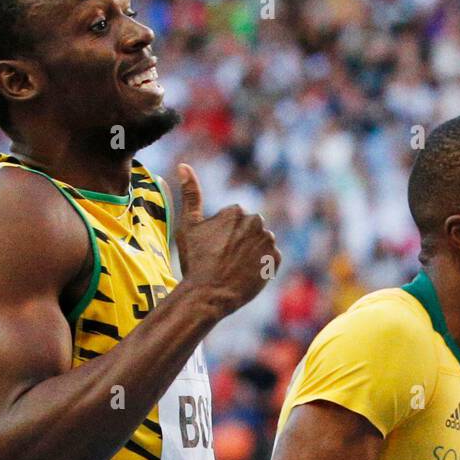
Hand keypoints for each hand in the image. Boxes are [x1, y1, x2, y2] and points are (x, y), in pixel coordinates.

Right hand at [175, 163, 280, 312]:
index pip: (233, 221)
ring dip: (250, 253)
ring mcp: (268, 241)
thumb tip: (183, 165)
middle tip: (223, 260)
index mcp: (236, 211)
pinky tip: (246, 274)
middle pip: (248, 230)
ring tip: (234, 268)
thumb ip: (190, 195)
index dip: (221, 237)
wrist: (209, 294)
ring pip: (259, 244)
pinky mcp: (276, 260)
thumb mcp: (188, 226)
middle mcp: (256, 222)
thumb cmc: (196, 261)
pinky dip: (260, 265)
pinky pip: (269, 259)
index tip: (213, 250)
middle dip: (239, 242)